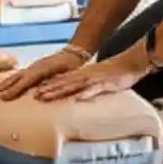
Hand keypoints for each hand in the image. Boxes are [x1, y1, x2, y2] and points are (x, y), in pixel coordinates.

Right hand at [0, 48, 87, 100]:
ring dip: (8, 82)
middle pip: (19, 76)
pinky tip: (9, 83)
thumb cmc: (72, 67)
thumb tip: (38, 95)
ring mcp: (35, 65)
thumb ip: (53, 84)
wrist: (75, 53)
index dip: (15, 88)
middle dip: (8, 86)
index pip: (26, 79)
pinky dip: (13, 78)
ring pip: (19, 74)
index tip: (5, 96)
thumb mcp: (67, 75)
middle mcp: (36, 66)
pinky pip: (21, 73)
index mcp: (43, 68)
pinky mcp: (35, 67)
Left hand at [29, 55, 148, 102]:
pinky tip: (75, 99)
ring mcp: (93, 79)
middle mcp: (84, 76)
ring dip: (58, 91)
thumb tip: (73, 94)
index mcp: (81, 75)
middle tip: (33, 96)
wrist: (129, 64)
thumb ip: (83, 85)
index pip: (60, 80)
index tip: (33, 92)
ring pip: (72, 85)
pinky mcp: (104, 84)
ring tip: (44, 97)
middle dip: (47, 89)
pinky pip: (93, 90)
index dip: (46, 85)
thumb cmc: (113, 75)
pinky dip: (84, 94)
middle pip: (62, 82)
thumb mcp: (95, 79)